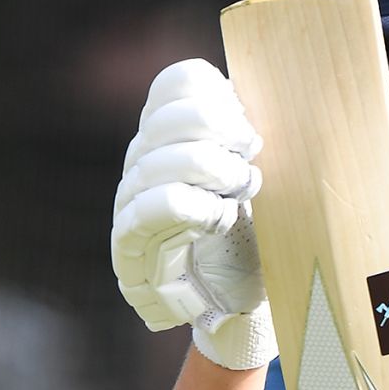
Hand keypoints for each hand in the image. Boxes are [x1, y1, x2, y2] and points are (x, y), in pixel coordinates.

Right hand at [111, 59, 276, 369]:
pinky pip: (161, 204)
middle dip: (223, 134)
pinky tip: (222, 220)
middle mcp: (143, 158)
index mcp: (171, 134)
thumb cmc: (249, 239)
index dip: (217, 96)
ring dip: (220, 175)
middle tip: (254, 157)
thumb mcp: (255, 180)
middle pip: (171, 116)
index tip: (249, 125)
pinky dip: (201, 209)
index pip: (176, 83)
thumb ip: (249, 137)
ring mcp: (131, 197)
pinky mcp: (131, 239)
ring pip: (169, 160)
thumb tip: (257, 97)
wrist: (235, 306)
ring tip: (244, 193)